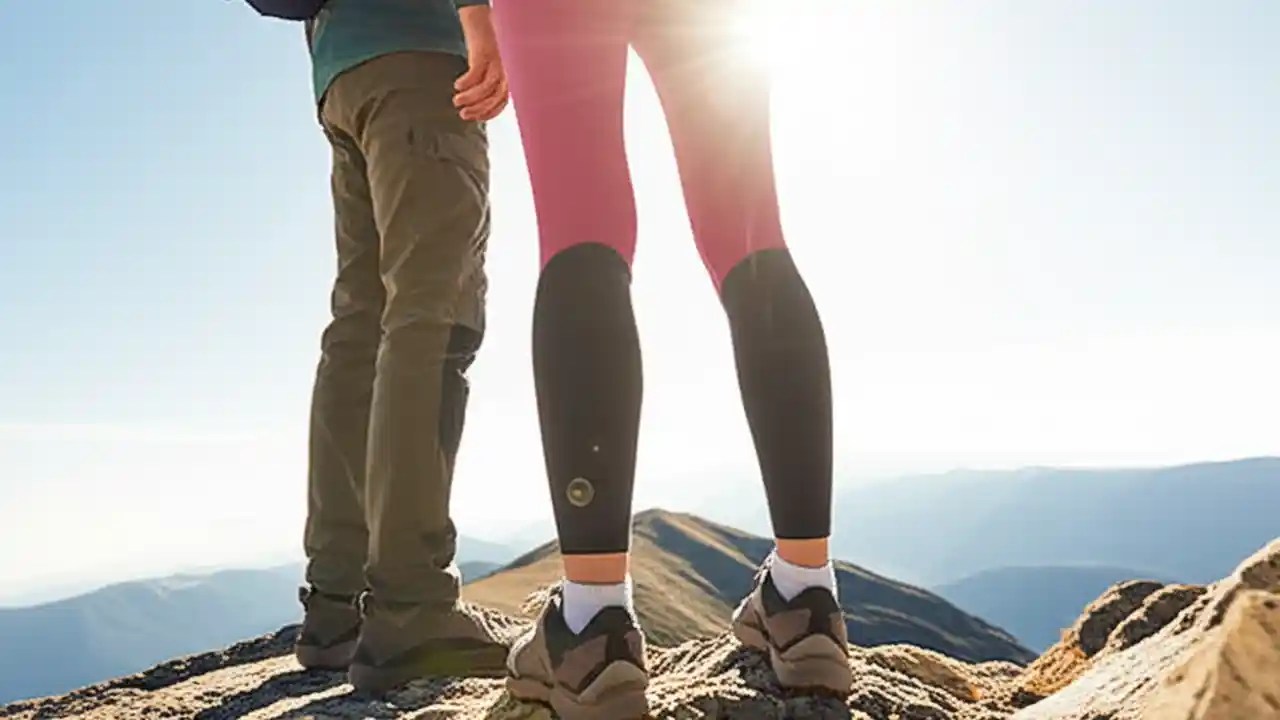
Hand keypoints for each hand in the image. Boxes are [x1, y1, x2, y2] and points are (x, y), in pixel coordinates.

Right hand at [454, 6, 508, 121]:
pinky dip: (466, 83)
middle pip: (496, 97)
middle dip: (479, 109)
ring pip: (486, 88)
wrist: (481, 21)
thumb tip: (476, 106)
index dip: (490, 113)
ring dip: (470, 98)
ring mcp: (496, 62)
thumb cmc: (483, 47)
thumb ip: (487, 85)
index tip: (476, 118)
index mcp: (508, 76)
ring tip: (457, 101)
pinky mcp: (485, 53)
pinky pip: (476, 73)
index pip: (503, 102)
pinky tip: (457, 85)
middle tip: (463, 114)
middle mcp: (506, 71)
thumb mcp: (489, 68)